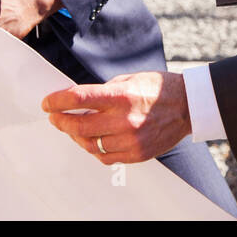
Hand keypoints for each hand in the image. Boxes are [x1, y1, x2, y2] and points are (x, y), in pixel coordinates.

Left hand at [42, 71, 191, 164]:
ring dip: (76, 137)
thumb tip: (77, 101)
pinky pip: (106, 157)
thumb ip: (103, 91)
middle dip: (61, 121)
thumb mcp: (129, 79)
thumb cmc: (158, 88)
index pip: (79, 99)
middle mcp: (125, 119)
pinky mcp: (138, 154)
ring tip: (74, 129)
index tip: (47, 103)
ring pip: (90, 145)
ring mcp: (131, 140)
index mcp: (122, 95)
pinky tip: (93, 140)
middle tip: (54, 117)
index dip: (57, 101)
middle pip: (79, 126)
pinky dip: (95, 149)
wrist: (188, 106)